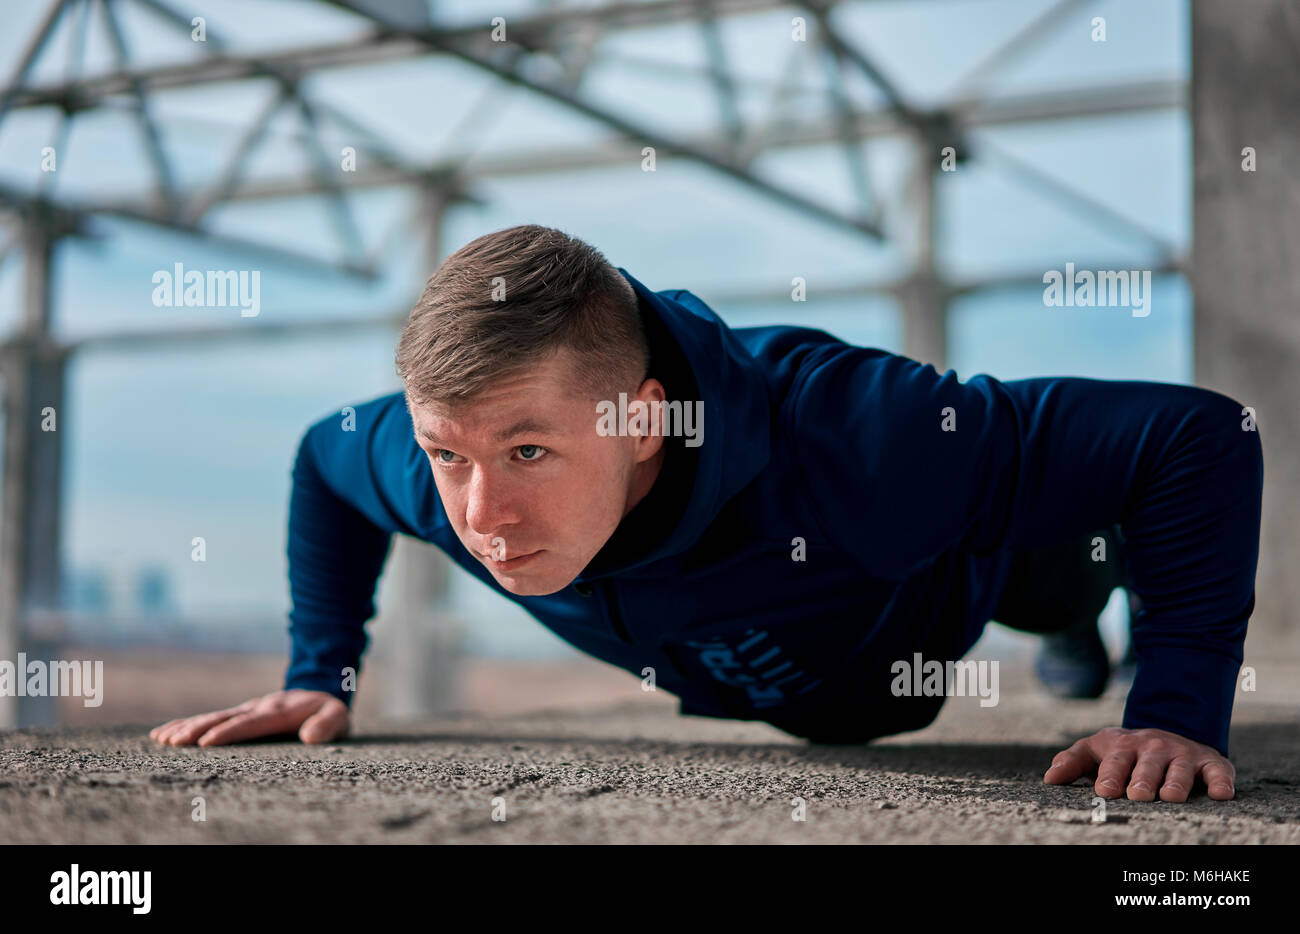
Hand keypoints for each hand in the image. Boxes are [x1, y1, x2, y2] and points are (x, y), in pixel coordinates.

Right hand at [149, 689, 348, 746]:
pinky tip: (164, 733)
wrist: (321, 689)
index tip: (205, 742)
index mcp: (279, 712)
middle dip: (198, 729)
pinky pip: (211, 718)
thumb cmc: (329, 711)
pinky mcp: (240, 713)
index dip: (228, 732)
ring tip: (162, 738)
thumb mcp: (337, 716)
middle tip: (173, 741)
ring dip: (187, 727)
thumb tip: (310, 736)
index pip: (250, 723)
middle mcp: (258, 708)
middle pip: (224, 718)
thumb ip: (327, 724)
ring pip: (213, 717)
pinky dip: (187, 724)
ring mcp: (247, 709)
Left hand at [1044, 726, 1234, 801]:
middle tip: (1137, 795)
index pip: (1115, 761)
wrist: (1167, 731)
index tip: (1105, 791)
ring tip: (1170, 797)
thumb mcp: (1096, 750)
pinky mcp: (1211, 763)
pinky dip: (1221, 782)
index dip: (1110, 775)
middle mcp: (1154, 748)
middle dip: (1142, 779)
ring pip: (1180, 769)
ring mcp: (1183, 754)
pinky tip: (1220, 794)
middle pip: (1148, 765)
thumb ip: (1072, 762)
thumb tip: (1049, 778)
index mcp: (1124, 746)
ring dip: (1176, 782)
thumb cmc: (1125, 751)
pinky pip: (1218, 772)